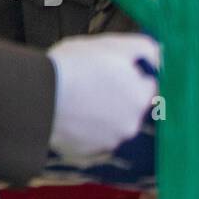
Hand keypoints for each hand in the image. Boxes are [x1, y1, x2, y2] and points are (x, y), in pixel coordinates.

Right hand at [48, 34, 159, 162]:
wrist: (37, 93)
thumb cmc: (72, 66)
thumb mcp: (111, 45)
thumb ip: (144, 49)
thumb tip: (160, 55)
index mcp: (141, 99)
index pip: (151, 88)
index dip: (136, 78)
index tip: (121, 73)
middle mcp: (131, 125)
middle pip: (132, 109)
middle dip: (120, 97)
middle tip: (96, 84)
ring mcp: (111, 142)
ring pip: (113, 125)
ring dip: (103, 114)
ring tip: (81, 98)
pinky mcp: (91, 153)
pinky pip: (95, 140)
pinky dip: (88, 129)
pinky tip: (74, 115)